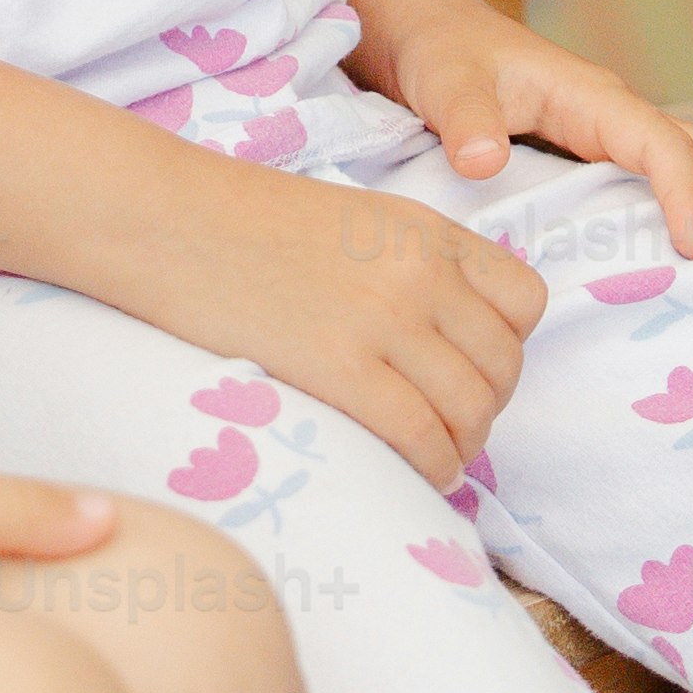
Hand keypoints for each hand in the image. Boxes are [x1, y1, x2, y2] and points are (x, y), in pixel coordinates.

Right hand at [168, 160, 549, 491]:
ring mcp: (386, 321)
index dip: (508, 347)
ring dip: (463, 445)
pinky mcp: (343, 369)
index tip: (474, 368)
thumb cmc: (241, 224)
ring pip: (471, 409)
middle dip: (487, 407)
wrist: (166, 222)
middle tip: (453, 426)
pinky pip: (422, 436)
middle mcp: (421, 273)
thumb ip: (409, 264)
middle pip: (504, 366)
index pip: (525, 302)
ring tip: (436, 456)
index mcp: (427, 231)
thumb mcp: (354, 219)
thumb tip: (443, 335)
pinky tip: (417, 473)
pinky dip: (431, 466)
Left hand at [345, 0, 692, 270]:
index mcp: (597, 99)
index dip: (684, 195)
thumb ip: (464, 120)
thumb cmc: (440, 54)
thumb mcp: (445, 82)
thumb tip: (483, 160)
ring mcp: (621, 144)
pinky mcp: (606, 168)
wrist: (428, 35)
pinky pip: (678, 196)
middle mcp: (623, 120)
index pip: (662, 148)